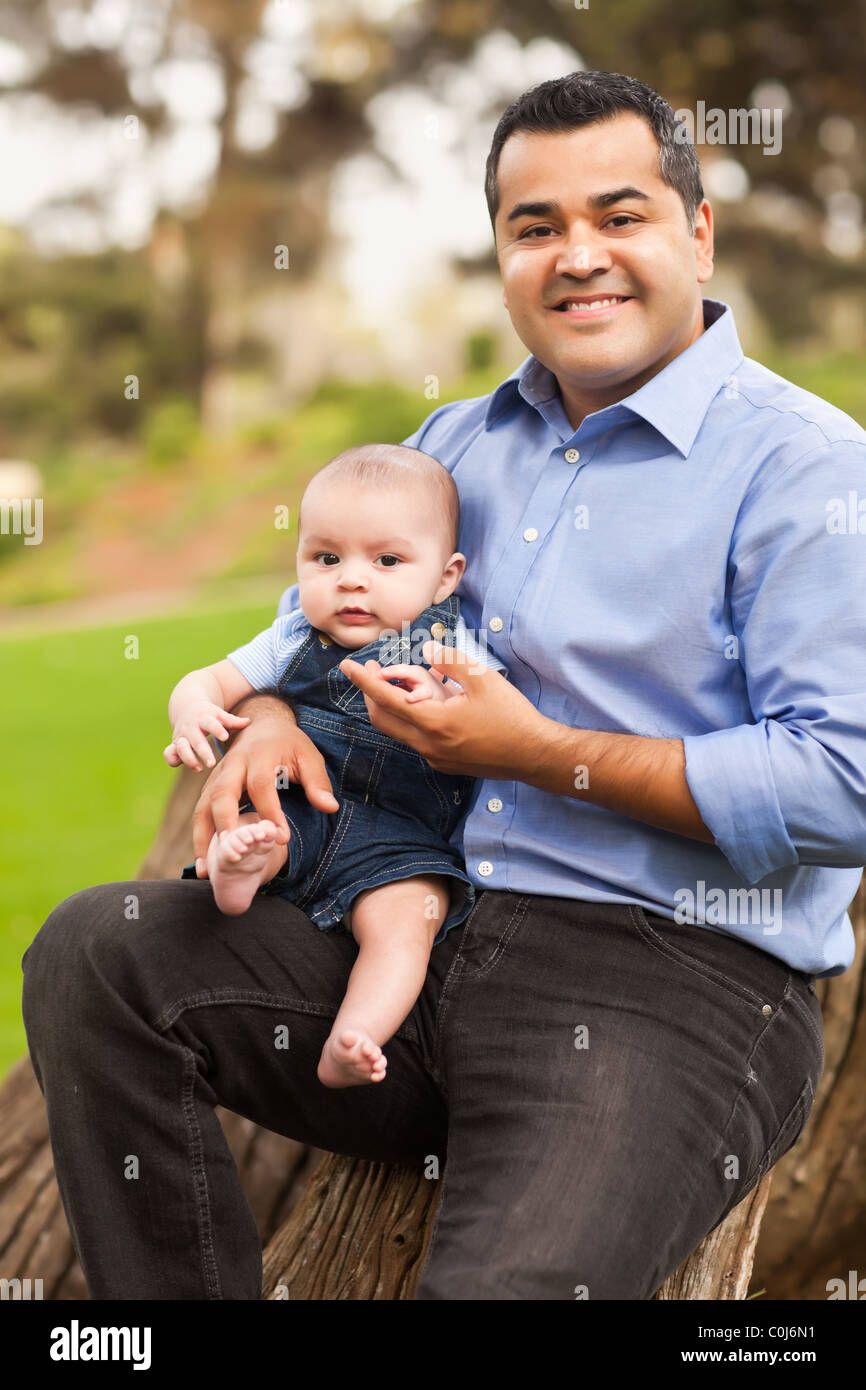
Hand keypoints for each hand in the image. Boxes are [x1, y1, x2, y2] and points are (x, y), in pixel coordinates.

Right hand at [164, 702, 251, 771]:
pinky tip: (179, 765)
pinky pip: (169, 754)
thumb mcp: (219, 714)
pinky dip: (171, 760)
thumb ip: (232, 720)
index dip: (217, 730)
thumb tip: (248, 721)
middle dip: (203, 752)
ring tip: (199, 768)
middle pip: (196, 740)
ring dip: (189, 759)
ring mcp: (181, 736)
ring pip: (181, 748)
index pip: (210, 723)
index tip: (225, 737)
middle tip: (211, 763)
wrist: (186, 706)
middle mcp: (191, 728)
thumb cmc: (208, 714)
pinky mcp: (175, 745)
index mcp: (204, 718)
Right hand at [191, 697, 338, 874]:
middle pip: (222, 794)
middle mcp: (232, 765)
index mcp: (259, 755)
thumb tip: (330, 807)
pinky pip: (201, 812)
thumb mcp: (308, 756)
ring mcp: (217, 776)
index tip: (281, 838)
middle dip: (226, 825)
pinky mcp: (210, 787)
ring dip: (202, 838)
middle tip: (233, 855)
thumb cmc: (288, 744)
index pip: (261, 786)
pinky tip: (203, 862)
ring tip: (205, 870)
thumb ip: (318, 782)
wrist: (262, 725)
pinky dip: (200, 837)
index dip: (270, 812)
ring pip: (204, 806)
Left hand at [339, 641, 549, 778]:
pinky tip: (434, 702)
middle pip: (383, 719)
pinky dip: (415, 717)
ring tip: (409, 681)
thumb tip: (427, 649)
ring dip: (396, 705)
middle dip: (372, 694)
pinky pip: (418, 738)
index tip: (347, 665)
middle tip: (373, 670)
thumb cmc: (513, 716)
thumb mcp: (483, 679)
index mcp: (434, 723)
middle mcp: (428, 745)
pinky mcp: (446, 763)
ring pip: (400, 730)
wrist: (535, 755)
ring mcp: (436, 758)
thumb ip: (450, 661)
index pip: (386, 698)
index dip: (363, 680)